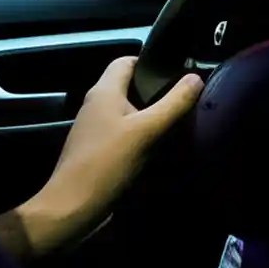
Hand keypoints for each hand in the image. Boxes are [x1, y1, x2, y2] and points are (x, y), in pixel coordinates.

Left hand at [0, 57, 202, 258]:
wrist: (72, 207)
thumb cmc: (107, 162)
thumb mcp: (146, 131)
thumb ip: (173, 103)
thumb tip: (196, 77)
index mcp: (104, 91)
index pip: (126, 60)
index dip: (151, 62)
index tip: (177, 75)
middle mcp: (96, 105)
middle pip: (129, 85)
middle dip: (156, 90)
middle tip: (183, 100)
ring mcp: (95, 128)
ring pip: (127, 110)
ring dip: (150, 114)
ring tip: (177, 122)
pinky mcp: (97, 149)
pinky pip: (123, 132)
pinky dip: (140, 134)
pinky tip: (158, 147)